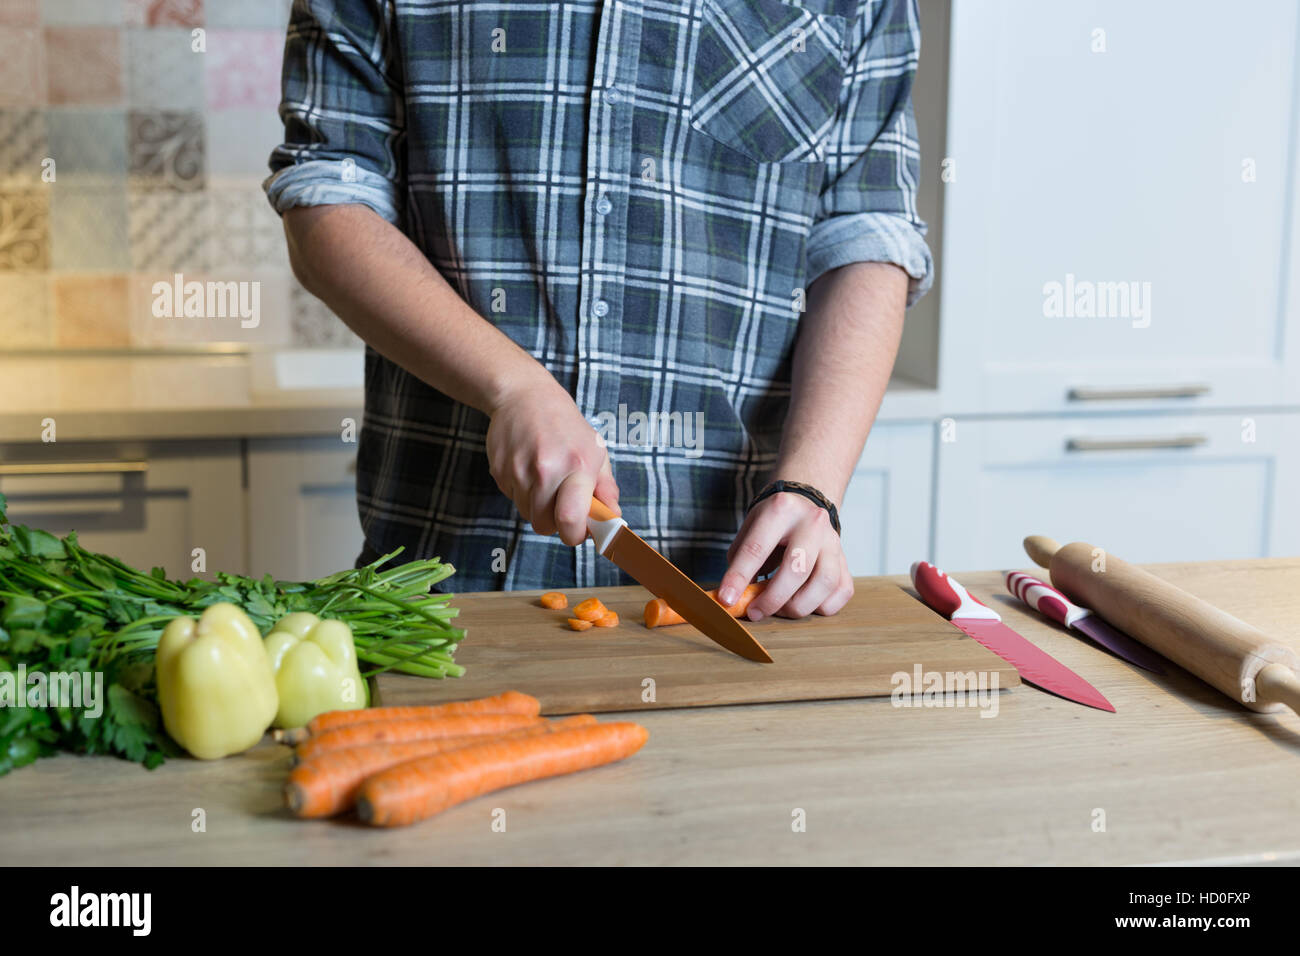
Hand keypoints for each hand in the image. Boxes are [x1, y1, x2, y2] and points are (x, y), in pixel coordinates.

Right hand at [485, 378, 618, 544]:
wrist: (524, 396)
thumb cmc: (565, 425)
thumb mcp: (596, 450)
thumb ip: (606, 489)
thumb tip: (613, 519)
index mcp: (576, 465)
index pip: (570, 520)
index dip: (575, 535)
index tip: (580, 531)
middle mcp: (546, 469)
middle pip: (544, 525)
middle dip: (556, 524)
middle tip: (563, 506)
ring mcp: (518, 471)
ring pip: (528, 515)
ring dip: (538, 507)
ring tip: (546, 480)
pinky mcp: (499, 471)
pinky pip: (513, 499)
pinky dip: (523, 493)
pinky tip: (529, 469)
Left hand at [718, 492, 852, 619]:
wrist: (804, 506)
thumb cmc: (771, 524)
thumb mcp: (750, 531)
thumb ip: (740, 562)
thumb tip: (731, 598)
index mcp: (781, 509)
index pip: (757, 549)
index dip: (739, 578)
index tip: (726, 600)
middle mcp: (813, 522)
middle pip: (797, 569)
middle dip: (773, 599)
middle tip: (756, 611)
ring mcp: (834, 541)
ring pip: (825, 582)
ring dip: (799, 605)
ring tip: (781, 609)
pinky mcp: (846, 560)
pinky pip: (842, 591)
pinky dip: (822, 606)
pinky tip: (804, 602)